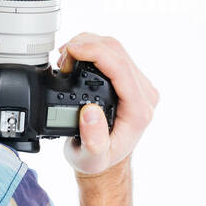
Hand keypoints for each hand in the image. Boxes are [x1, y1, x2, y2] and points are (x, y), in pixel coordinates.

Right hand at [57, 33, 159, 177]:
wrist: (104, 159)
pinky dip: (89, 49)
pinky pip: (111, 52)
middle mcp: (143, 93)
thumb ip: (92, 140)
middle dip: (85, 46)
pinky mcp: (128, 78)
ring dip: (86, 45)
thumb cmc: (98, 159)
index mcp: (138, 110)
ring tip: (65, 60)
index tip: (70, 51)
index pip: (121, 68)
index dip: (94, 52)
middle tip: (61, 60)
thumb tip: (90, 111)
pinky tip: (74, 58)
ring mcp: (138, 84)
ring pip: (114, 47)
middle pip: (117, 51)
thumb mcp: (91, 158)